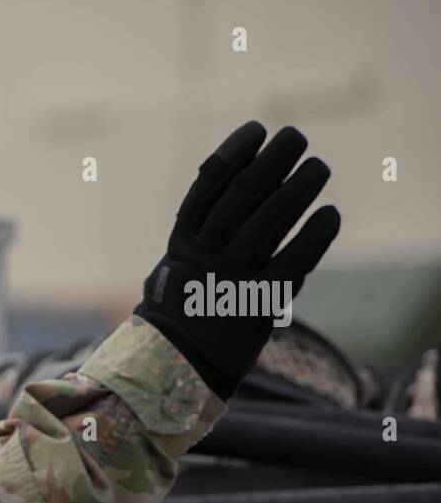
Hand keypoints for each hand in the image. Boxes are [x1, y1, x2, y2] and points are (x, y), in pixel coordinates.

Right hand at [134, 121, 340, 399]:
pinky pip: (289, 265)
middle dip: (271, 161)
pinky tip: (328, 214)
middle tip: (296, 137)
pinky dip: (312, 237)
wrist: (174, 373)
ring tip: (317, 168)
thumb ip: (198, 237)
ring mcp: (229, 282)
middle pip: (241, 197)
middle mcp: (203, 259)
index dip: (234, 153)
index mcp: (182, 246)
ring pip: (266, 224)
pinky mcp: (256, 307)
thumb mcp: (175, 272)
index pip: (206, 188)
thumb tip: (231, 191)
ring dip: (297, 190)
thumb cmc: (181, 316)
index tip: (257, 129)